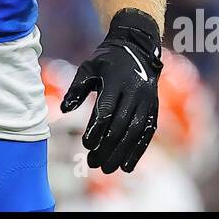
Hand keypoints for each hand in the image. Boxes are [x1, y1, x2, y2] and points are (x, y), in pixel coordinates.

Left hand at [61, 8, 163, 173]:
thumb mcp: (88, 68)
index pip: (107, 109)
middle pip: (121, 125)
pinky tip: (127, 166)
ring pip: (135, 132)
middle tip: (93, 163)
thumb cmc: (106, 61)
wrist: (137, 49)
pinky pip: (147, 133)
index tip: (86, 146)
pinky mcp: (154, 109)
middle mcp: (135, 91)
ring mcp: (147, 101)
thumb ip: (76, 88)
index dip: (96, 129)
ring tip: (107, 169)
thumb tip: (64, 109)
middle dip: (107, 147)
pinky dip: (138, 151)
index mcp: (116, 80)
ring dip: (121, 153)